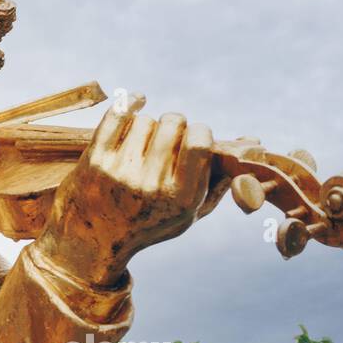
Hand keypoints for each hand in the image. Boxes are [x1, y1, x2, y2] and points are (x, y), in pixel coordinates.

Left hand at [35, 99, 212, 286]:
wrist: (90, 241)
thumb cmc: (146, 223)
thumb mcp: (187, 214)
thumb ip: (218, 181)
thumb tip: (252, 144)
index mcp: (181, 199)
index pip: (199, 141)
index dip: (198, 132)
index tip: (193, 136)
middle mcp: (152, 185)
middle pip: (173, 123)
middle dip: (173, 125)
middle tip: (166, 139)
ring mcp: (121, 171)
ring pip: (146, 120)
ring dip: (146, 126)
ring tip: (141, 146)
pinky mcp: (95, 160)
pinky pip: (117, 114)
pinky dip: (129, 102)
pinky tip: (137, 102)